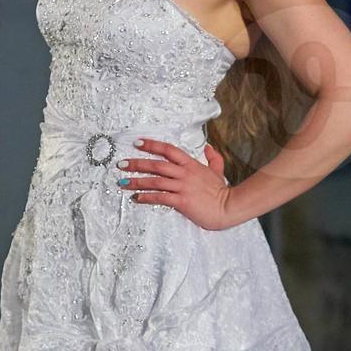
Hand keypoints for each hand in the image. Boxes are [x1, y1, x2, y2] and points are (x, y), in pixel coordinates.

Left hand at [118, 138, 234, 230]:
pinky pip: (160, 197)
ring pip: (155, 181)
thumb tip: (207, 146)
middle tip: (121, 164)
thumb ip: (213, 157)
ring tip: (123, 182)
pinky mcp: (181, 201)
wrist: (228, 207)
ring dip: (137, 181)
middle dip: (137, 163)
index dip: (152, 145)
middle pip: (157, 165)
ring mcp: (182, 187)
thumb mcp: (217, 170)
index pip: (168, 150)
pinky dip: (146, 197)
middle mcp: (184, 174)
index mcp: (191, 164)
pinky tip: (137, 198)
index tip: (138, 143)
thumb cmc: (221, 191)